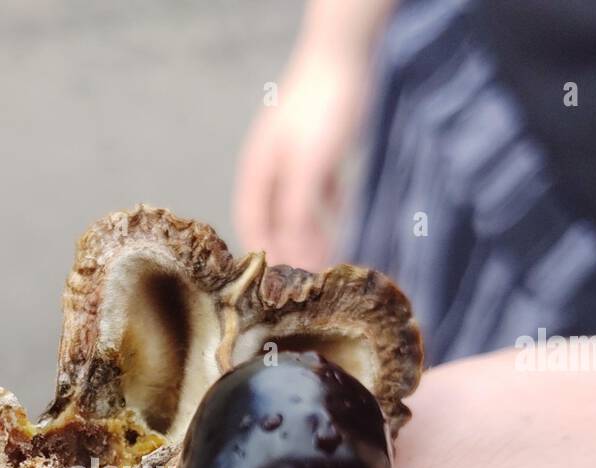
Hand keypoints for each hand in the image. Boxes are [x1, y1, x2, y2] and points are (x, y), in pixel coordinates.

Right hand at [233, 9, 384, 269]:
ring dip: (309, 233)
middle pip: (274, 219)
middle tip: (307, 282)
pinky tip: (340, 221)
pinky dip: (326, 210)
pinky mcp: (319, 147)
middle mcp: (271, 167)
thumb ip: (296, 212)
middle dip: (288, 249)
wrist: (344, 53)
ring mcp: (294, 156)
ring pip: (297, 206)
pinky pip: (318, 189)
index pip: (251, 225)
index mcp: (258, 173)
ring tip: (326, 259)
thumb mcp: (307, 168)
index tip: (278, 287)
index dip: (263, 255)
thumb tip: (290, 254)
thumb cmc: (322, 109)